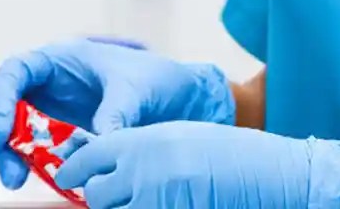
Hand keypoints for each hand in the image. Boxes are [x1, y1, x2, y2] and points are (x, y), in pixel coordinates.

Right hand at [0, 39, 235, 188]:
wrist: (184, 99)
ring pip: (19, 128)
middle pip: (8, 103)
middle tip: (9, 168)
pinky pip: (41, 147)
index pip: (16, 70)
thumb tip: (100, 143)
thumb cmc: (160, 79)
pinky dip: (35, 163)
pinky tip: (45, 178)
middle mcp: (53, 81)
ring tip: (17, 179)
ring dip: (13, 154)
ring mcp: (57, 107)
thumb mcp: (137, 92)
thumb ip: (116, 114)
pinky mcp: (66, 132)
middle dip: (0, 136)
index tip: (1, 132)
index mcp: (63, 58)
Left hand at [55, 121, 339, 208]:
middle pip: (94, 195)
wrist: (270, 173)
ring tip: (146, 196)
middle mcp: (142, 171)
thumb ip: (141, 149)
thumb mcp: (179, 138)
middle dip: (100, 198)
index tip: (68, 177)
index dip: (73, 170)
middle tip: (113, 196)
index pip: (88, 158)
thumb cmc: (228, 153)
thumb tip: (105, 164)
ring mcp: (155, 200)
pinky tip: (164, 200)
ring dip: (123, 206)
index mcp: (143, 141)